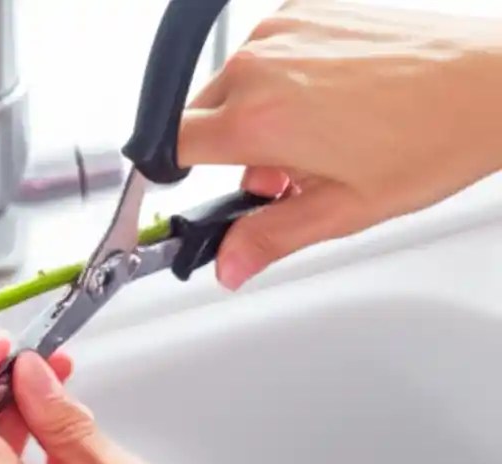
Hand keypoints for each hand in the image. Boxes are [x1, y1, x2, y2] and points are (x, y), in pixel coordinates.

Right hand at [179, 0, 501, 289]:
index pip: (168, 147)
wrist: (494, 82)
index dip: (172, 175)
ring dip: (256, 111)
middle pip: (197, 115)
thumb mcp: (344, 210)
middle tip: (282, 172)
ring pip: (232, 82)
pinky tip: (331, 97)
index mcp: (258, 120)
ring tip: (316, 134)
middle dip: (227, 148)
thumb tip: (227, 264)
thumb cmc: (435, 138)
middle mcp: (259, 65)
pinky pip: (266, 50)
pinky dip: (283, 76)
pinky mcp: (304, 8)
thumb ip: (269, 238)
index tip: (191, 186)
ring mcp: (281, 29)